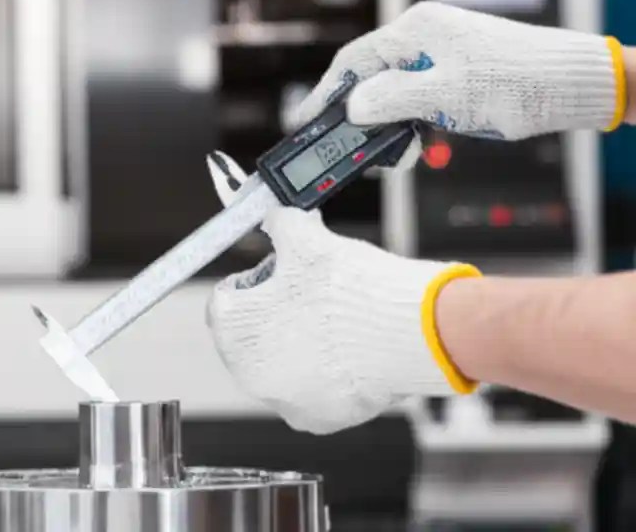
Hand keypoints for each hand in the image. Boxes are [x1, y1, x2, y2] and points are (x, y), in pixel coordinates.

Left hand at [206, 206, 479, 433]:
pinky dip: (322, 376)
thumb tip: (276, 218)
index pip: (226, 301)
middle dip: (271, 316)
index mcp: (233, 327)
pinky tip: (345, 353)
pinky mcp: (315, 419)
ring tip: (332, 324)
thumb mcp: (307, 237)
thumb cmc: (352, 289)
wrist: (410, 331)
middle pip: (249, 337)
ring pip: (280, 366)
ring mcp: (281, 399)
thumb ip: (281, 225)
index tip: (275, 277)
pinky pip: (309, 393)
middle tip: (306, 298)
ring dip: (296, 346)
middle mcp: (247, 371)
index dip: (253, 283)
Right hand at [297, 2, 624, 140]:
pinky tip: (426, 144)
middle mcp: (424, 36)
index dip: (325, 93)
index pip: (353, 61)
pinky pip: (420, 98)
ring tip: (407, 153)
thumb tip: (352, 107)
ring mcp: (442, 53)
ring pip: (396, 92)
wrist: (571, 84)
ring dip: (394, 127)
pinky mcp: (457, 72)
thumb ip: (391, 100)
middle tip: (364, 153)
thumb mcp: (444, 97)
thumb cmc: (515, 83)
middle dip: (366, 119)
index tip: (304, 120)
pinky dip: (416, 123)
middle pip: (372, 79)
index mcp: (416, 30)